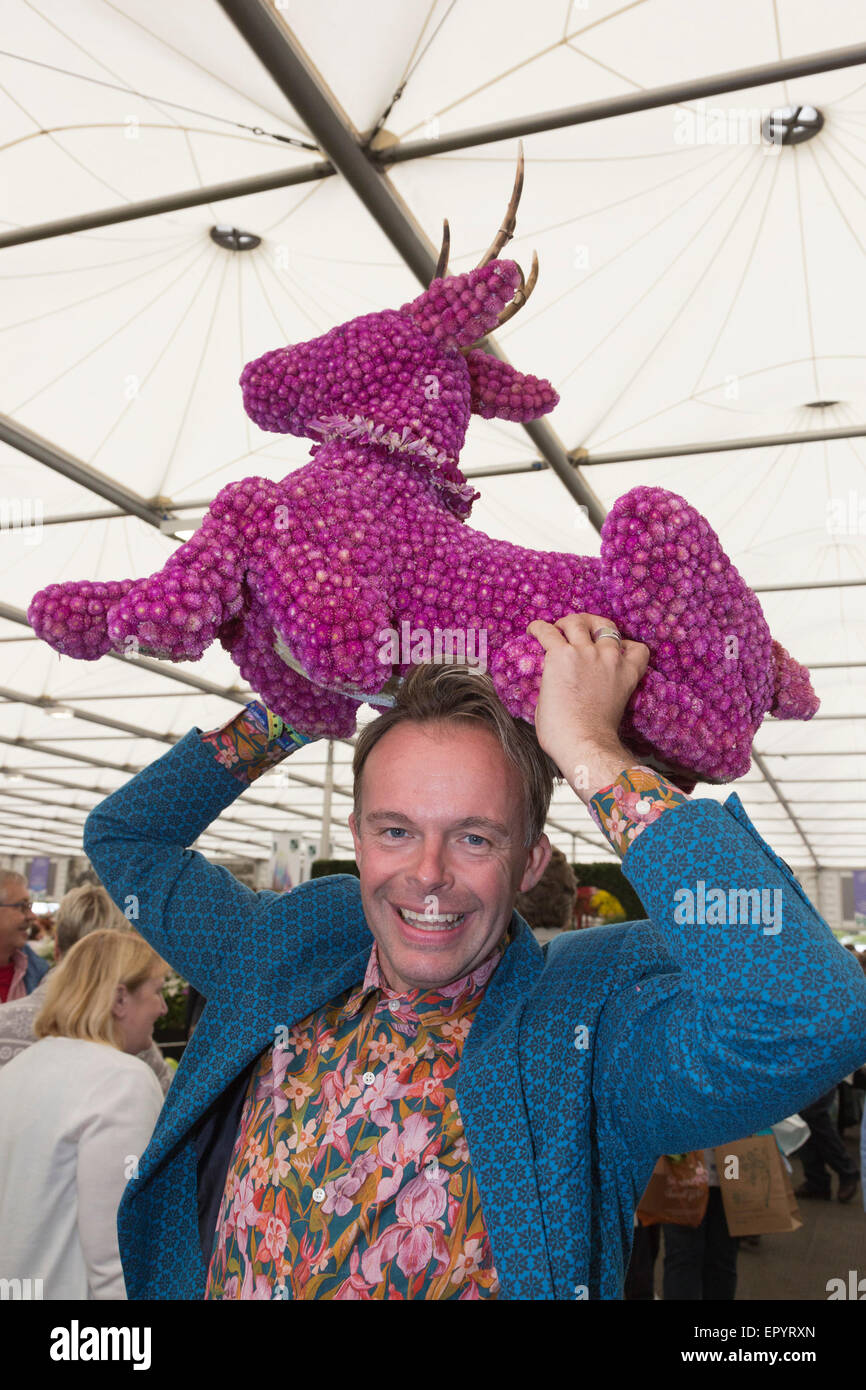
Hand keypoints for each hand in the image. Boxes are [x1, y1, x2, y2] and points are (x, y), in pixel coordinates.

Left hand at [527, 613, 649, 801]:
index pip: (638, 649)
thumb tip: (581, 689)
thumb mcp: (611, 706)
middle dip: (593, 625)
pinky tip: (532, 631)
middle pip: (605, 627)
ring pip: (577, 622)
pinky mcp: (561, 655)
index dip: (624, 645)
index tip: (613, 649)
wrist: (584, 742)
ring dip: (566, 623)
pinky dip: (539, 628)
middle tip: (578, 631)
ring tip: (556, 629)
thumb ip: (601, 689)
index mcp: (627, 673)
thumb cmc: (594, 737)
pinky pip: (548, 632)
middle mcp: (610, 658)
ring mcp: (585, 653)